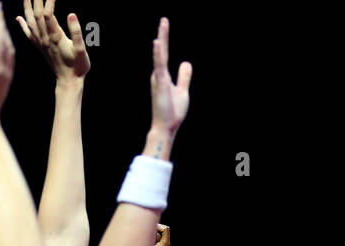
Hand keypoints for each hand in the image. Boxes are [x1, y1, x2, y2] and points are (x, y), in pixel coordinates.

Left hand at [17, 0, 88, 81]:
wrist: (69, 82)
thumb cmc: (78, 67)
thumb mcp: (81, 50)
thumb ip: (76, 32)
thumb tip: (71, 15)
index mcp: (56, 37)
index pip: (48, 13)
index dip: (48, 0)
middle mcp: (45, 38)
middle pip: (36, 14)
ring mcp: (41, 43)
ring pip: (31, 21)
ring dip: (27, 7)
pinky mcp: (40, 47)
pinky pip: (29, 34)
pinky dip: (23, 25)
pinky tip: (18, 17)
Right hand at [149, 18, 190, 135]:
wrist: (167, 127)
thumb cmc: (172, 111)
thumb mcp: (182, 90)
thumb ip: (184, 76)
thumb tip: (186, 62)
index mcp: (163, 75)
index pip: (164, 54)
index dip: (164, 39)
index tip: (164, 24)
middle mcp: (159, 75)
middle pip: (161, 51)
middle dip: (163, 35)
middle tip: (164, 19)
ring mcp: (158, 79)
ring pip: (160, 56)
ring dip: (162, 39)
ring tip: (163, 25)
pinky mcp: (160, 84)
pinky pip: (159, 66)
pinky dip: (158, 54)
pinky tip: (158, 43)